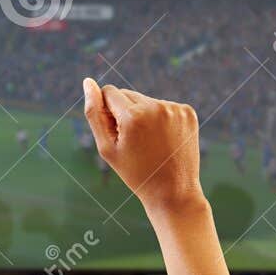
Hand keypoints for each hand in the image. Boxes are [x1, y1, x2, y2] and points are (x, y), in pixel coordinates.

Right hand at [81, 78, 203, 214]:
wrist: (173, 192)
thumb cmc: (135, 173)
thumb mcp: (107, 148)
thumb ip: (94, 113)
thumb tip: (87, 82)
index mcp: (133, 116)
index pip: (110, 92)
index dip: (108, 112)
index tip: (116, 133)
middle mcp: (156, 107)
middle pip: (128, 94)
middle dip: (125, 113)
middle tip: (134, 142)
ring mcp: (175, 109)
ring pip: (147, 101)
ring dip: (144, 116)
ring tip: (150, 144)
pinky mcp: (188, 112)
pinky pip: (164, 106)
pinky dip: (161, 119)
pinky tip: (164, 140)